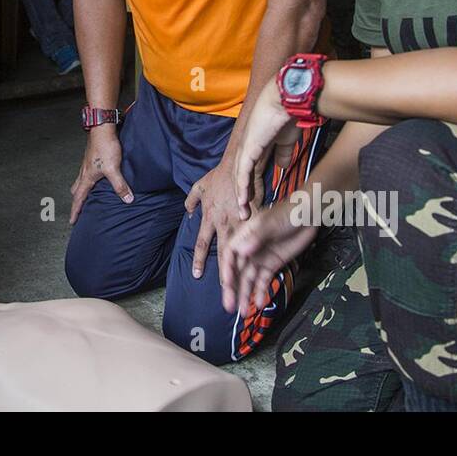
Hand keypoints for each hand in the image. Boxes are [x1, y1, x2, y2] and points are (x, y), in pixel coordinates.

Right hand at [70, 126, 129, 224]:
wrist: (102, 128)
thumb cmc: (105, 147)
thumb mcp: (114, 169)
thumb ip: (120, 185)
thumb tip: (127, 199)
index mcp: (87, 177)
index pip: (79, 198)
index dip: (75, 211)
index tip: (72, 221)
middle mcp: (84, 171)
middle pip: (77, 190)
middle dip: (77, 200)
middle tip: (78, 209)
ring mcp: (87, 164)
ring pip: (81, 180)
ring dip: (82, 189)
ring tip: (87, 195)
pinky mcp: (92, 157)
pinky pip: (87, 172)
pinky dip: (88, 179)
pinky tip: (97, 178)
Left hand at [183, 159, 250, 286]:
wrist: (240, 163)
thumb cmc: (221, 174)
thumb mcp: (201, 185)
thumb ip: (193, 199)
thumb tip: (188, 210)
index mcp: (210, 218)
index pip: (201, 243)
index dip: (198, 259)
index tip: (197, 275)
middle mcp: (224, 223)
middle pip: (223, 253)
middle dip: (224, 274)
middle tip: (224, 292)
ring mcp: (241, 222)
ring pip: (242, 251)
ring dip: (244, 269)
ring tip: (247, 287)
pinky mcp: (257, 218)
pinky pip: (259, 237)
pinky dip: (262, 250)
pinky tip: (268, 266)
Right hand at [222, 197, 319, 314]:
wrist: (308, 216)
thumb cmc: (287, 213)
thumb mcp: (270, 223)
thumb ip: (256, 236)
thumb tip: (242, 251)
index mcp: (243, 236)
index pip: (230, 255)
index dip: (226, 270)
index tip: (227, 284)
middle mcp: (249, 249)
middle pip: (237, 271)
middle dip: (232, 289)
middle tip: (230, 306)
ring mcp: (260, 258)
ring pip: (249, 280)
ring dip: (245, 295)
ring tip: (243, 312)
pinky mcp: (272, 265)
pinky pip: (263, 281)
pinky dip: (261, 292)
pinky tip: (259, 303)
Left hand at [233, 91, 295, 217]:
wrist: (286, 99)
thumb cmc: (287, 115)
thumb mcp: (286, 140)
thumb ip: (282, 153)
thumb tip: (282, 166)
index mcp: (255, 145)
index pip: (249, 171)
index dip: (250, 188)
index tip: (253, 203)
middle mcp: (247, 147)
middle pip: (240, 176)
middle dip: (242, 196)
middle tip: (244, 214)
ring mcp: (246, 147)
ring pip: (239, 177)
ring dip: (241, 196)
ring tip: (242, 212)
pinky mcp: (248, 148)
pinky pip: (243, 171)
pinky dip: (242, 187)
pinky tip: (243, 200)